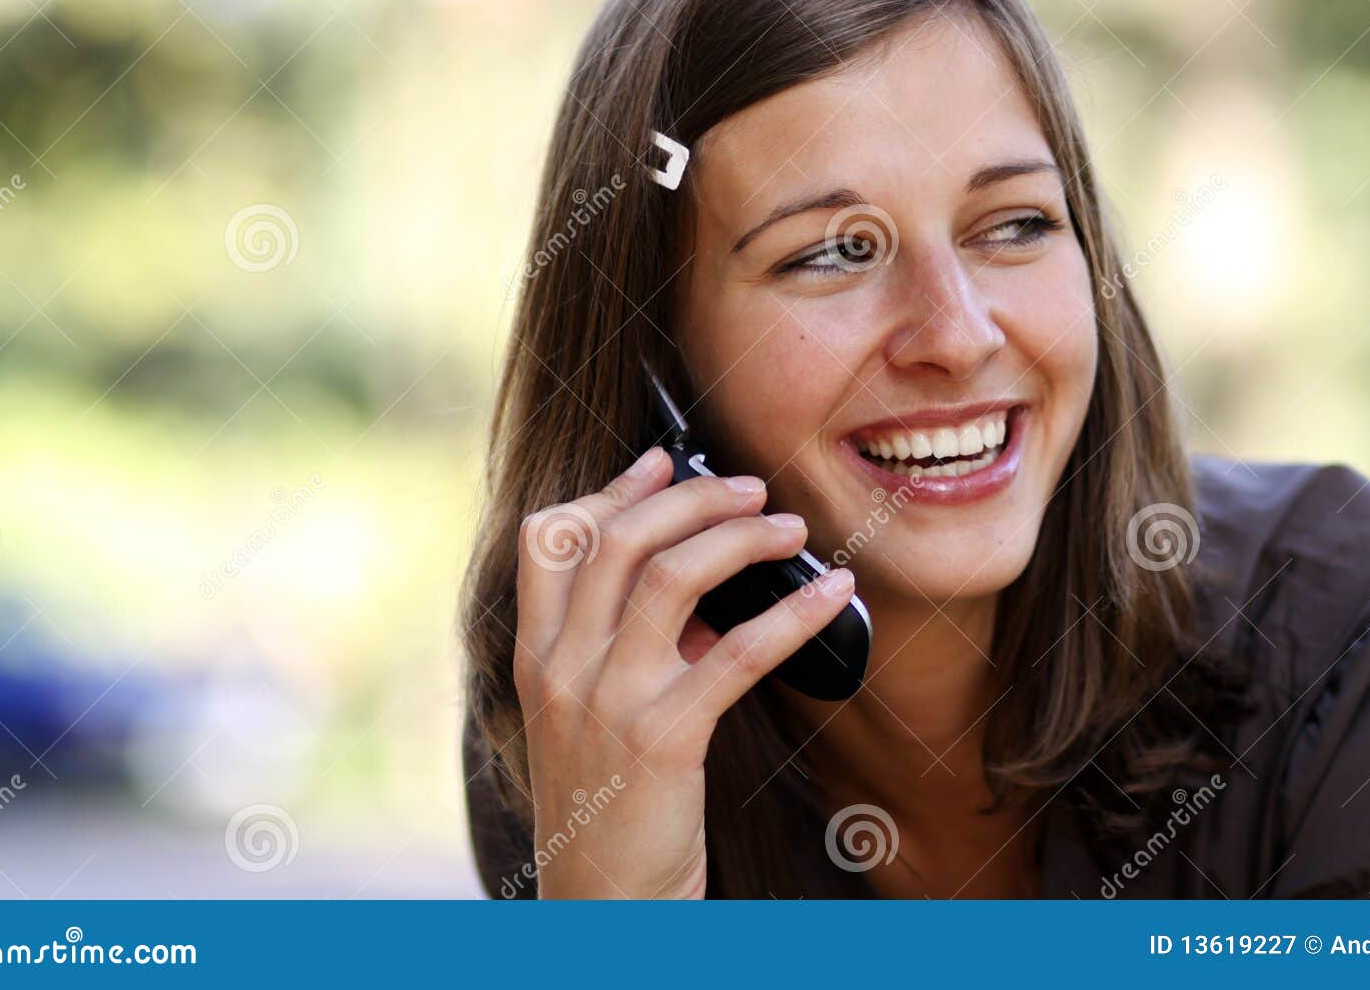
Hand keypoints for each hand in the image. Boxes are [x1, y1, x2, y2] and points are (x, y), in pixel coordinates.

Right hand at [512, 446, 854, 897]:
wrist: (603, 909)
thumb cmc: (609, 809)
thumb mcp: (591, 720)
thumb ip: (627, 652)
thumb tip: (702, 598)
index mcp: (535, 657)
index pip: (551, 539)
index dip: (611, 488)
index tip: (663, 460)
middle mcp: (560, 668)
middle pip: (619, 539)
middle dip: (692, 496)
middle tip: (750, 489)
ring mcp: (606, 700)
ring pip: (671, 575)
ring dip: (740, 536)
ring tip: (788, 528)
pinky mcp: (663, 738)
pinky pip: (738, 651)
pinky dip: (795, 612)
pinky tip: (834, 593)